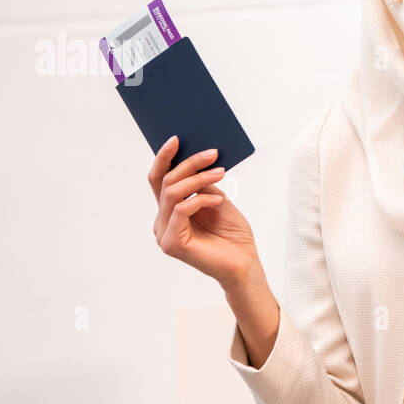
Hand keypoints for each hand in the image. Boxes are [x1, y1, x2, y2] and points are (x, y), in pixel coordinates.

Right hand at [149, 135, 257, 284]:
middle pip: (166, 183)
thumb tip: (196, 158)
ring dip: (198, 179)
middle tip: (212, 153)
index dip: (165, 158)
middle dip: (189, 164)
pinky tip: (219, 200)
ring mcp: (164, 233)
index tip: (176, 139)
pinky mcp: (172, 244)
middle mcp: (162, 221)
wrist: (245, 264)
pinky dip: (201, 200)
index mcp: (170, 211)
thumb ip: (202, 184)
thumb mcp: (217, 200)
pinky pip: (181, 210)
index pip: (159, 180)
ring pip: (172, 193)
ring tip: (220, 172)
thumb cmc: (233, 235)